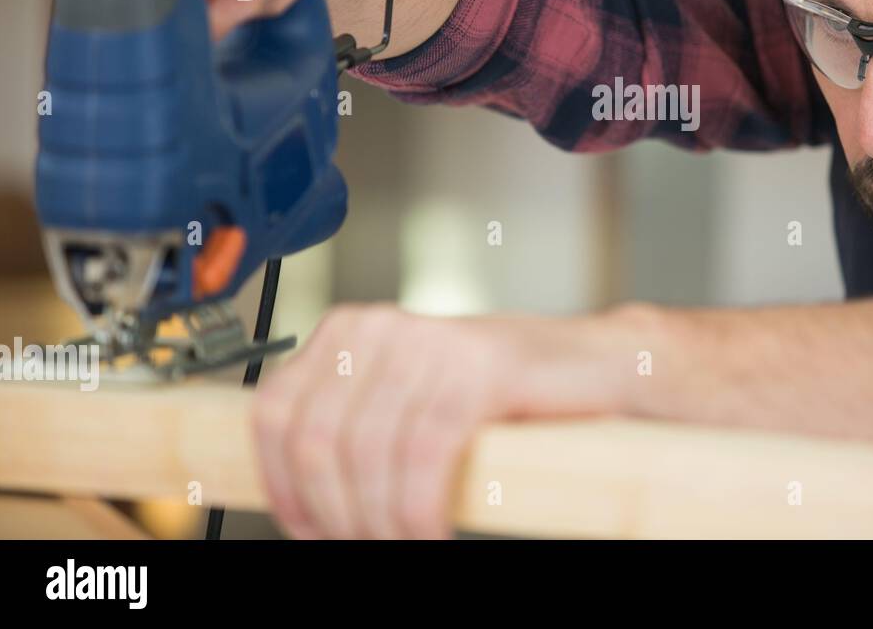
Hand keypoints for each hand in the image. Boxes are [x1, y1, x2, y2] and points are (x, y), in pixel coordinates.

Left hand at [250, 304, 638, 538]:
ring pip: (367, 454)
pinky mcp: (481, 366)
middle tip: (363, 547)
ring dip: (378, 521)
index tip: (309, 531)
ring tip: (401, 544)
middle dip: (334, 514)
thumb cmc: (500, 392)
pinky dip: (419, 508)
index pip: (274, 413)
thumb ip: (352, 423)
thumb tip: (295, 494)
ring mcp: (433, 341)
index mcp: (350, 331)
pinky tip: (429, 533)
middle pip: (316, 440)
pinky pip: (425, 452)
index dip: (282, 488)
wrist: (598, 365)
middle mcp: (383, 326)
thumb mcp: (407, 398)